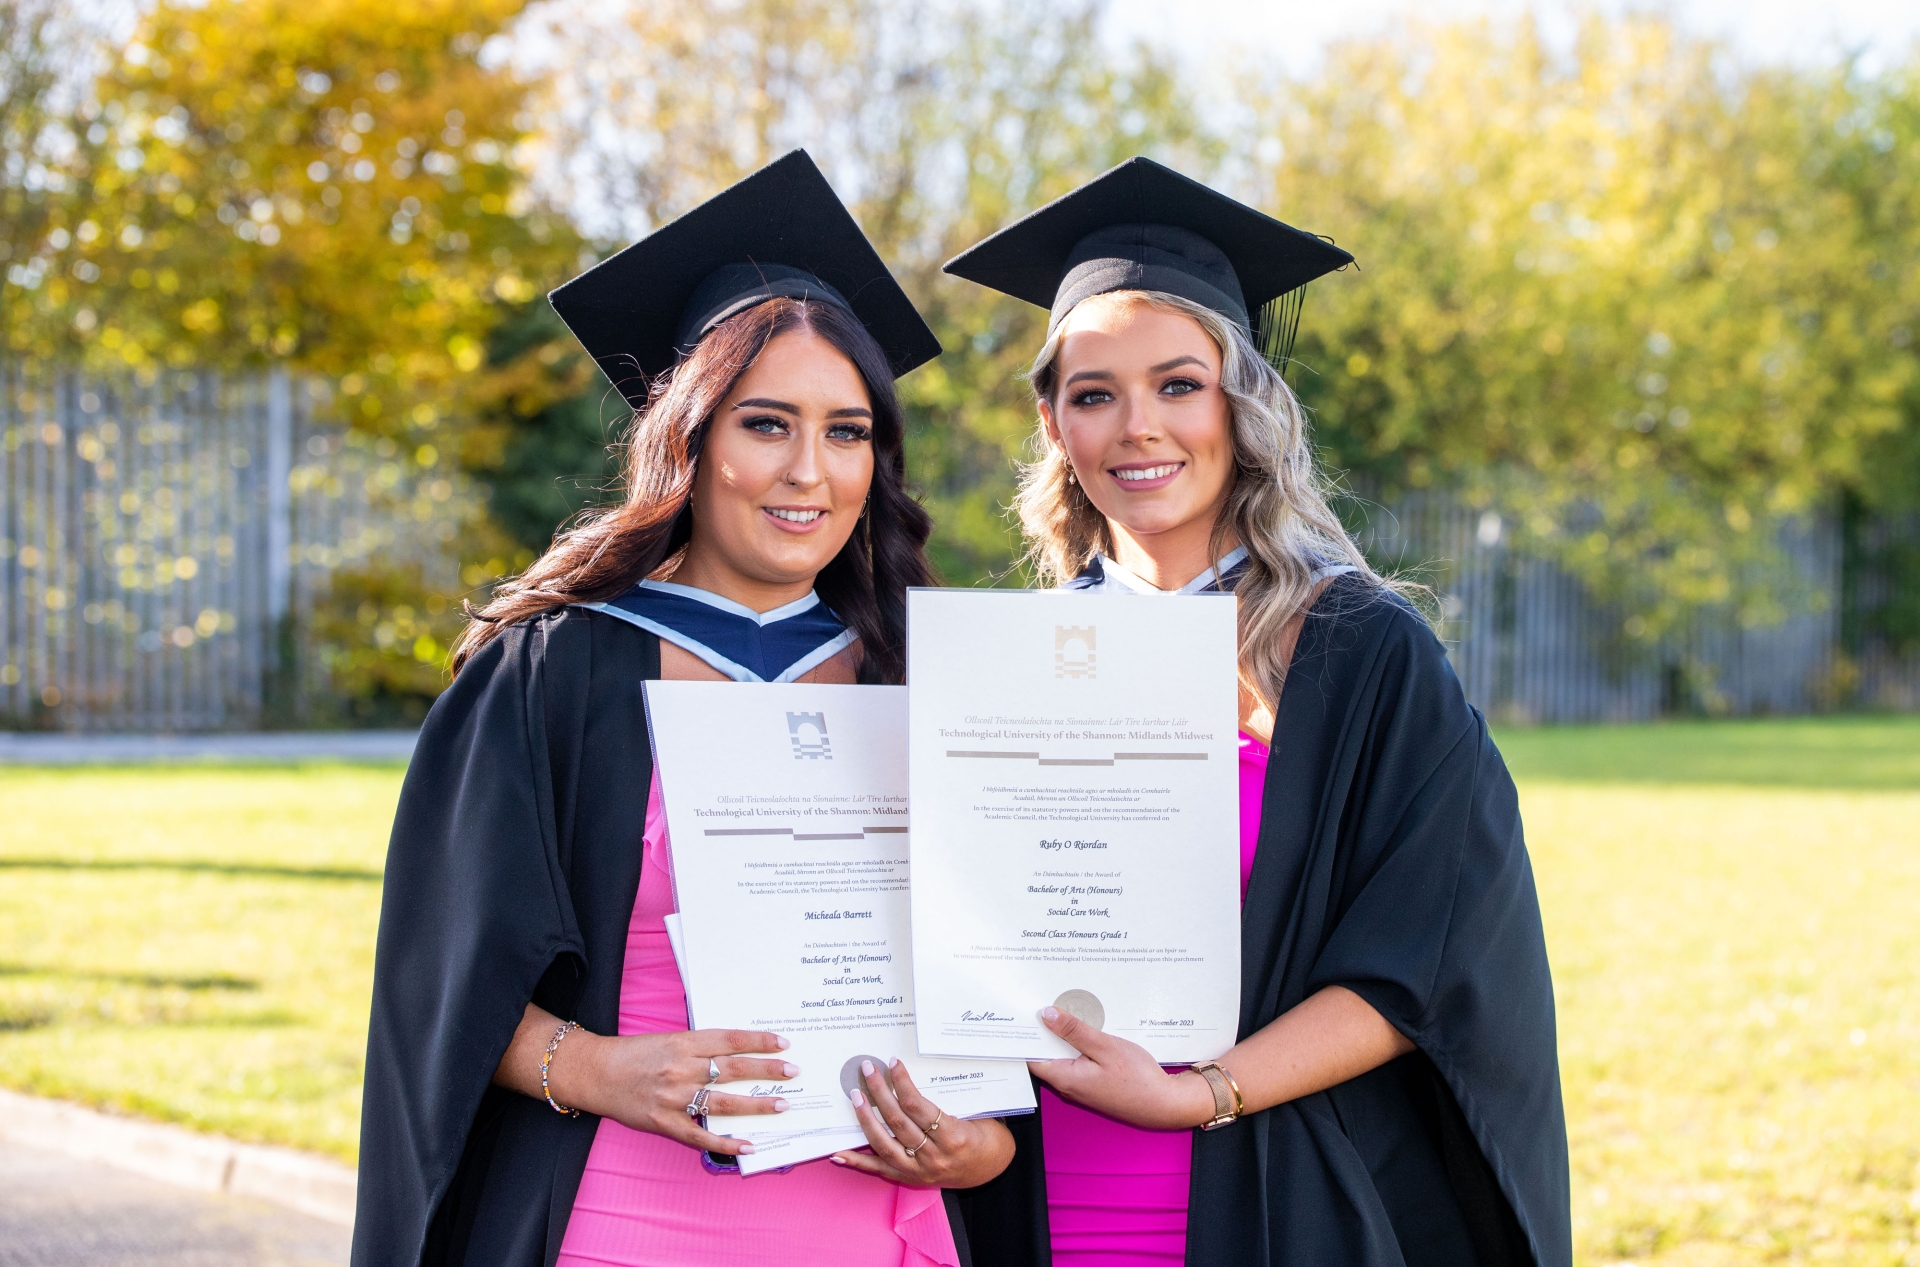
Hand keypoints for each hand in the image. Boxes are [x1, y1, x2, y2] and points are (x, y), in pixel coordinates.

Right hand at [554, 1027, 796, 1156]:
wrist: (594, 1072)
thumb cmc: (633, 1054)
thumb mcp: (668, 1040)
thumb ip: (699, 1047)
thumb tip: (737, 1053)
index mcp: (683, 1042)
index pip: (729, 1039)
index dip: (758, 1041)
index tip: (784, 1043)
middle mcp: (680, 1068)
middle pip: (732, 1069)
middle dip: (767, 1070)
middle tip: (794, 1072)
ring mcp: (672, 1097)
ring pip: (722, 1101)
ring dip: (755, 1104)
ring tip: (781, 1105)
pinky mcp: (663, 1123)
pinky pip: (700, 1135)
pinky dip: (725, 1142)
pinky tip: (747, 1145)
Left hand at [830, 1058, 1014, 1187]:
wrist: (991, 1169)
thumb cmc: (986, 1136)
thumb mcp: (976, 1114)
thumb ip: (948, 1100)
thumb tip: (914, 1075)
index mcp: (953, 1136)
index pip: (918, 1106)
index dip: (902, 1083)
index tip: (892, 1063)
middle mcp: (934, 1156)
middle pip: (898, 1121)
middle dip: (879, 1092)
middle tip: (867, 1069)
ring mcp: (919, 1170)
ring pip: (885, 1143)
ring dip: (866, 1119)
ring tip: (855, 1097)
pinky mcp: (910, 1179)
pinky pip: (879, 1169)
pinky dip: (858, 1161)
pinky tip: (838, 1152)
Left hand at [1027, 1006, 1214, 1130]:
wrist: (1164, 1104)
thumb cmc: (1138, 1079)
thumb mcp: (1105, 1046)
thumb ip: (1074, 1031)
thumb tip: (1046, 1015)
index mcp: (1065, 1078)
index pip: (1031, 1057)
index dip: (1026, 1035)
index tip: (1024, 1013)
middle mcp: (1069, 1085)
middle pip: (1046, 1055)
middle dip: (1046, 1030)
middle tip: (1047, 1002)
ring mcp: (1082, 1086)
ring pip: (1064, 1056)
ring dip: (1065, 1036)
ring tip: (1068, 1010)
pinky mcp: (1094, 1084)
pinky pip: (1078, 1061)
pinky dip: (1078, 1045)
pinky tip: (1087, 1029)